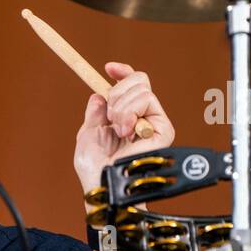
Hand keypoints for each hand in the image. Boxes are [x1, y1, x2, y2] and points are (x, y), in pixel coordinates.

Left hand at [73, 62, 175, 193]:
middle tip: (110, 117)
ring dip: (120, 107)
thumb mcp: (87, 134)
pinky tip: (125, 132)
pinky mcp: (163, 129)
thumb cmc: (94, 168)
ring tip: (117, 130)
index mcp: (126, 118)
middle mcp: (143, 118)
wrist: (102, 183)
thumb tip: (99, 94)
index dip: (122, 73)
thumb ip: (95, 113)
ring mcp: (154, 123)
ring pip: (142, 89)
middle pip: (139, 80)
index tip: (108, 68)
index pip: (132, 86)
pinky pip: (147, 100)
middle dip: (117, 93)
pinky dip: (129, 112)